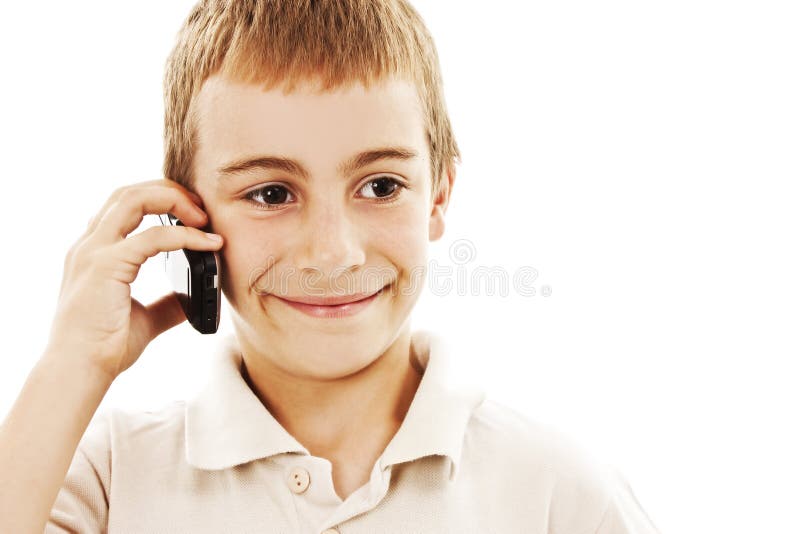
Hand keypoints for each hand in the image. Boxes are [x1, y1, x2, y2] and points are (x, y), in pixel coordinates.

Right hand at [45, 179, 223, 381]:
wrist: (79, 371)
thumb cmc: (103, 348)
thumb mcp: (142, 319)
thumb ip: (165, 305)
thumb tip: (191, 300)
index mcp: (94, 253)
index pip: (123, 205)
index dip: (159, 199)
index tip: (193, 213)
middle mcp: (90, 245)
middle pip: (129, 192)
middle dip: (169, 191)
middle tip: (203, 208)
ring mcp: (94, 252)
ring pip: (135, 199)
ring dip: (176, 201)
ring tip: (205, 218)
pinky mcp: (106, 265)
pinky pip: (153, 237)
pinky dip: (186, 235)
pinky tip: (209, 243)